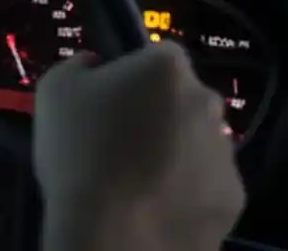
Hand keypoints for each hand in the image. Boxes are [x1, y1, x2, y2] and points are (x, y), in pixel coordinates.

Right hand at [34, 43, 244, 250]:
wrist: (110, 236)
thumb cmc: (79, 153)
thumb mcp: (53, 91)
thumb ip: (78, 65)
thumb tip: (95, 66)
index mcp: (167, 68)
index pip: (157, 56)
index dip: (134, 76)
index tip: (112, 102)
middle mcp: (208, 101)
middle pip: (184, 98)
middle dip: (161, 114)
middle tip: (123, 144)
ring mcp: (226, 152)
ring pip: (198, 142)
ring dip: (177, 152)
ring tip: (137, 183)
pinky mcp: (234, 197)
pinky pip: (208, 184)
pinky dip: (188, 191)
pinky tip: (156, 207)